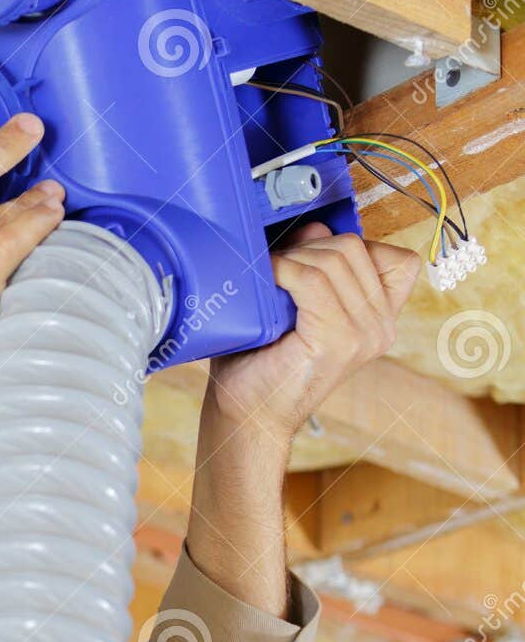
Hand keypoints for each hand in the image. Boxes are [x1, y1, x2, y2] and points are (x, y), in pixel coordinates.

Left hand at [186, 225, 420, 617]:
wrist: (245, 413)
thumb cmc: (261, 360)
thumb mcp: (294, 304)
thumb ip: (312, 266)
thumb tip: (315, 228)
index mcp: (380, 318)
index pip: (396, 257)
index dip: (350, 247)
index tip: (309, 260)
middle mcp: (381, 327)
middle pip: (356, 247)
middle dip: (309, 249)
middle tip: (275, 273)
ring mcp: (364, 336)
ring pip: (335, 258)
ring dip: (293, 259)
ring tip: (269, 283)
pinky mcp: (336, 341)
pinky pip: (315, 280)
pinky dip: (285, 271)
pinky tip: (268, 284)